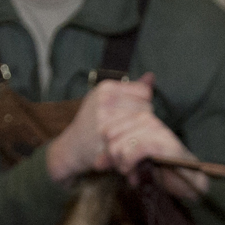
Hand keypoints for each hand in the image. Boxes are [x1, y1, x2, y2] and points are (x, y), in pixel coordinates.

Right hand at [45, 74, 207, 198]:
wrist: (72, 148)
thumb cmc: (92, 122)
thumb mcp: (106, 100)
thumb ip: (131, 89)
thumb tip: (152, 76)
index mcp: (106, 89)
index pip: (144, 92)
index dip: (144, 104)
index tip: (135, 113)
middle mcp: (105, 102)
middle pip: (147, 108)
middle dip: (144, 120)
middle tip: (134, 129)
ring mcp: (106, 121)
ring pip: (143, 125)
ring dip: (142, 133)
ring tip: (132, 137)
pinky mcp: (108, 140)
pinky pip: (136, 140)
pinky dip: (136, 146)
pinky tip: (129, 147)